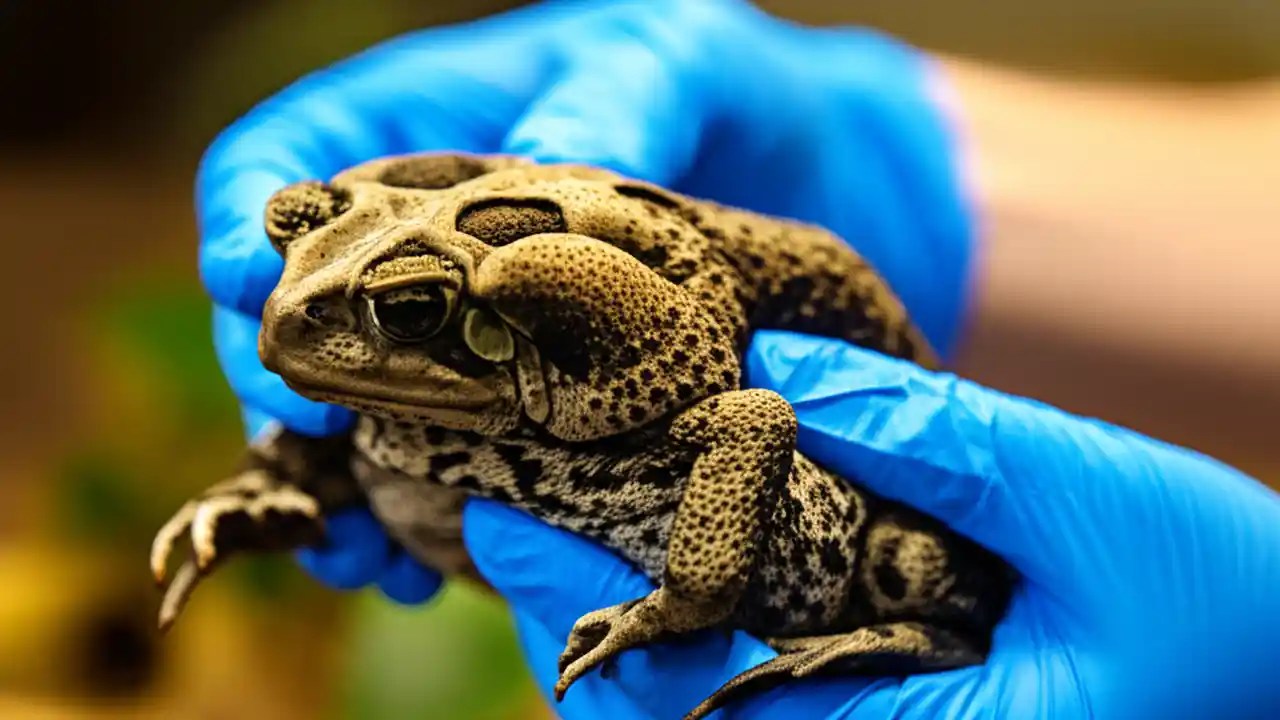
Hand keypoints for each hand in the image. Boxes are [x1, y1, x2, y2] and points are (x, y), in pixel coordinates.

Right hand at [201, 3, 973, 606]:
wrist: (791, 169)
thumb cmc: (711, 89)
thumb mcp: (668, 62)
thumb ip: (610, 98)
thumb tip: (533, 163)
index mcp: (420, 127)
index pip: (285, 159)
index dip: (246, 222)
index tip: (251, 285)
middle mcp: (419, 231)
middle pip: (299, 301)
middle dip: (281, 378)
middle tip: (308, 441)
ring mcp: (460, 319)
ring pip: (354, 400)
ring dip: (338, 479)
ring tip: (356, 547)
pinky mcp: (514, 391)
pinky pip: (441, 454)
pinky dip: (418, 513)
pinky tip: (418, 568)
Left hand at [460, 330, 1279, 718]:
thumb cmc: (1228, 605)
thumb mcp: (1094, 504)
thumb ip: (940, 440)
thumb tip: (780, 367)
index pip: (696, 712)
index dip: (589, 618)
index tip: (508, 523)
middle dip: (582, 631)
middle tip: (501, 518)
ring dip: (630, 634)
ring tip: (558, 531)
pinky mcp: (904, 719)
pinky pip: (772, 697)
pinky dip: (704, 638)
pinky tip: (674, 560)